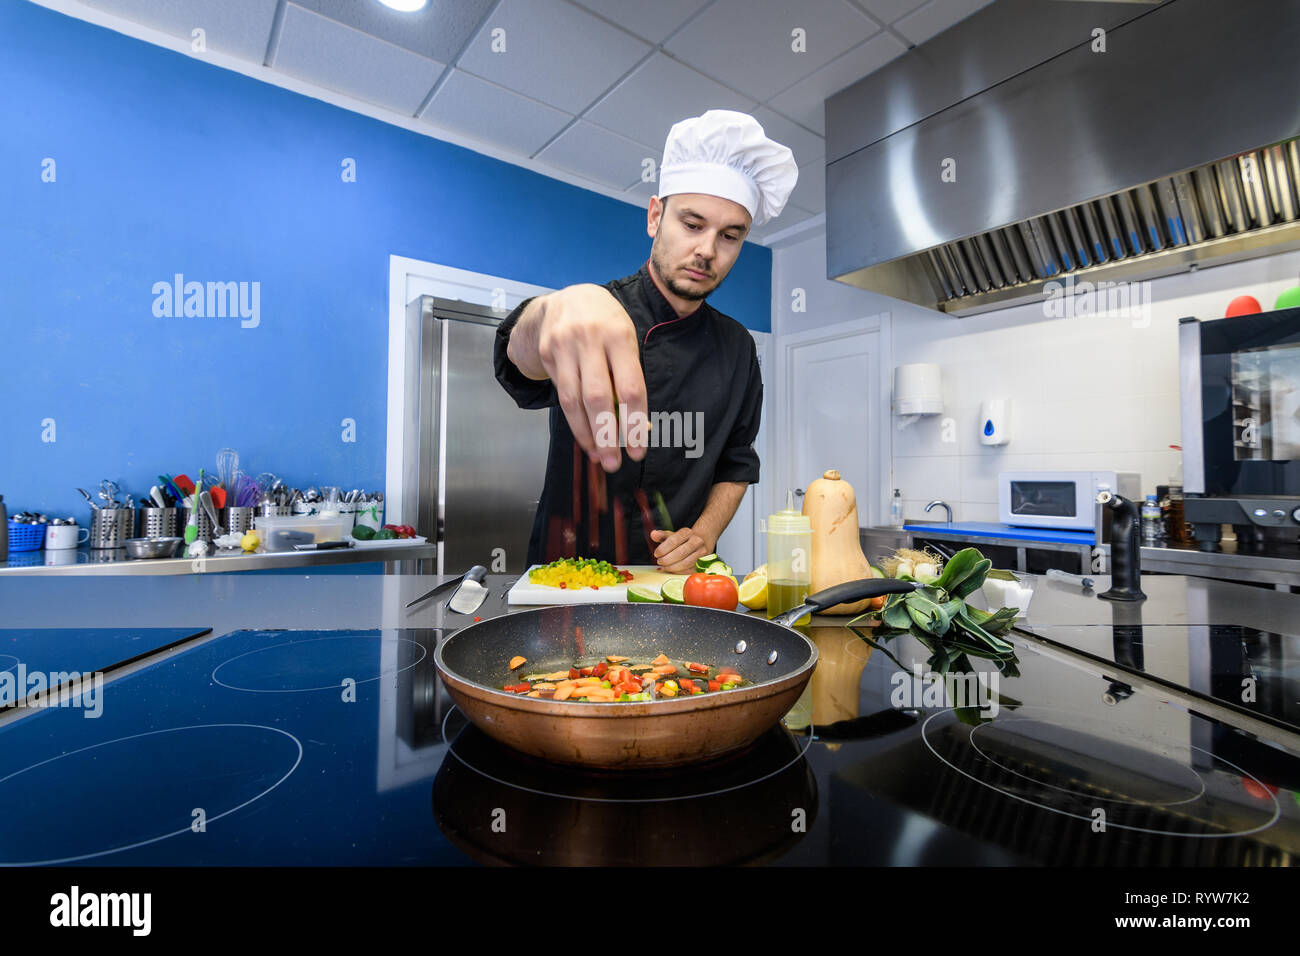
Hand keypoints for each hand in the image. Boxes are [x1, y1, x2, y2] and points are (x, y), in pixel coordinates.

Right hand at [510, 284, 647, 471]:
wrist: (569, 298)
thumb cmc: (607, 325)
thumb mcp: (626, 341)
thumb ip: (630, 378)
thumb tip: (638, 426)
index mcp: (618, 336)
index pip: (630, 387)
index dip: (634, 422)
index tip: (638, 449)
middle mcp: (589, 340)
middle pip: (597, 398)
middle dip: (607, 435)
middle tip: (615, 463)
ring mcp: (564, 347)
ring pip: (574, 401)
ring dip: (587, 435)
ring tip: (599, 457)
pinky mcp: (547, 355)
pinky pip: (562, 395)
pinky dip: (574, 422)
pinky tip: (585, 438)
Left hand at [650, 527, 712, 573]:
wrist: (700, 542)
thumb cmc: (682, 540)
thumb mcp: (672, 535)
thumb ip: (662, 535)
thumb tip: (653, 534)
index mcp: (687, 532)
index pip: (674, 540)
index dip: (663, 549)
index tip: (656, 554)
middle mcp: (697, 541)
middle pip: (680, 553)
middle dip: (667, 559)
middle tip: (659, 562)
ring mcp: (702, 552)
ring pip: (686, 563)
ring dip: (672, 567)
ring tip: (664, 567)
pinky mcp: (703, 563)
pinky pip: (690, 570)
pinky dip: (679, 572)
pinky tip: (672, 570)